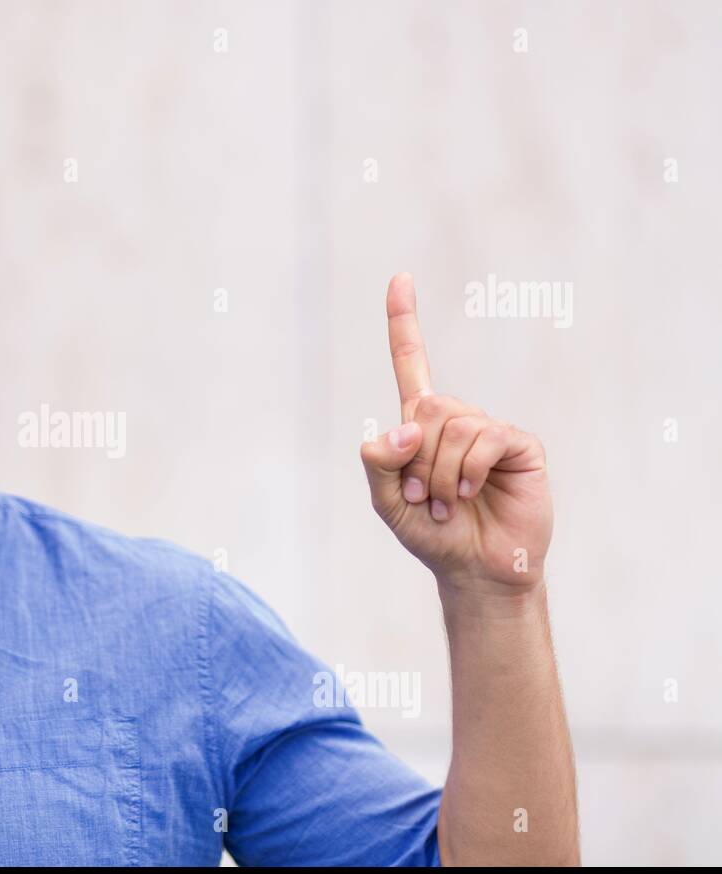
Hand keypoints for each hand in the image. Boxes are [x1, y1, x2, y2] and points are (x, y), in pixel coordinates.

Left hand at [359, 273, 552, 595]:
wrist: (475, 570)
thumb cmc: (432, 535)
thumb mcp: (387, 501)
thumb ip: (378, 463)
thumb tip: (404, 426)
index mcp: (422, 426)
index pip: (412, 364)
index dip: (404, 323)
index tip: (400, 278)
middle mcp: (457, 419)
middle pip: (425, 408)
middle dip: (415, 460)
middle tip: (421, 497)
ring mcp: (490, 430)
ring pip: (452, 426)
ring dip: (439, 474)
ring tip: (446, 504)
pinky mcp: (519, 446)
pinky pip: (485, 439)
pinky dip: (468, 472)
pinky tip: (470, 496)